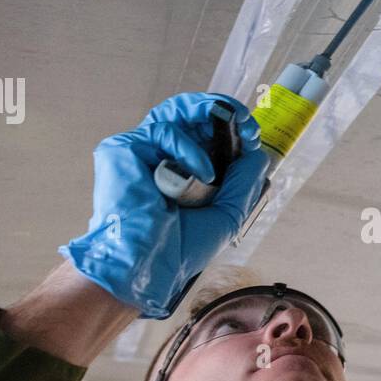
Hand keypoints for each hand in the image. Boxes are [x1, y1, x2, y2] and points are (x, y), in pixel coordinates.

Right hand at [59, 93, 270, 318]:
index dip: (231, 132)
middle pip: (189, 119)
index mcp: (181, 173)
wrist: (148, 266)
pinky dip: (188, 148)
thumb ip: (243, 185)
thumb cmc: (178, 250)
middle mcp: (159, 159)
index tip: (252, 138)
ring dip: (207, 114)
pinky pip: (161, 132)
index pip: (204, 138)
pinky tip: (204, 172)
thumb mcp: (226, 216)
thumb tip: (259, 156)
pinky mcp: (122, 150)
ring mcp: (140, 153)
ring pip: (173, 114)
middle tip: (246, 124)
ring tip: (233, 126)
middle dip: (222, 114)